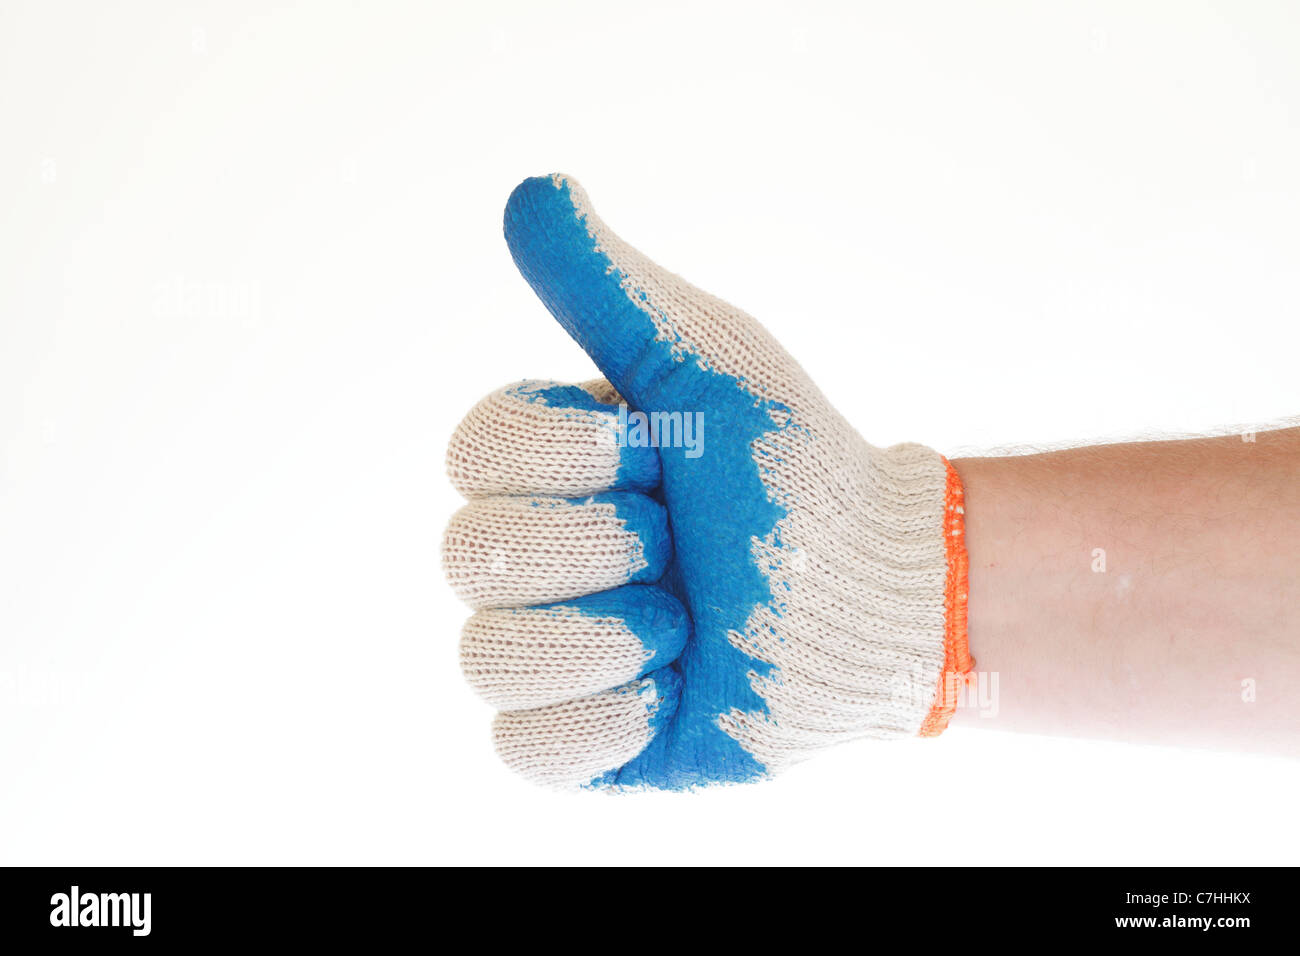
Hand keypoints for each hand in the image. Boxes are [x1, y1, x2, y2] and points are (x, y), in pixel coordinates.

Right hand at [443, 175, 970, 788]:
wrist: (876, 595)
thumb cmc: (795, 473)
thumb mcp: (708, 365)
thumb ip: (610, 289)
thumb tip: (532, 192)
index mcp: (543, 466)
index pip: (474, 452)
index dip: (579, 459)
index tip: (667, 455)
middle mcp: (526, 555)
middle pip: (472, 555)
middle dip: (611, 544)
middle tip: (688, 544)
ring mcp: (548, 650)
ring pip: (490, 656)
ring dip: (614, 634)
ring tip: (690, 622)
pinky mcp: (577, 740)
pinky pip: (526, 746)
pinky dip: (611, 718)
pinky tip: (673, 688)